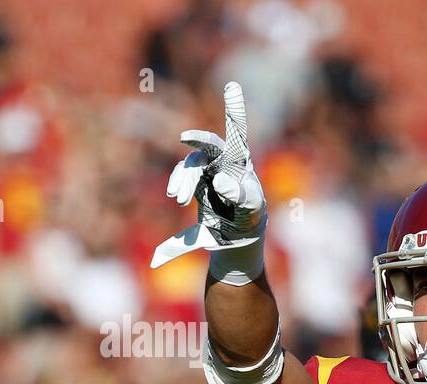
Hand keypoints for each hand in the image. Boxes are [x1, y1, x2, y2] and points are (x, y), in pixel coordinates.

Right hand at [151, 81, 266, 268]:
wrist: (236, 247)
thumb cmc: (247, 228)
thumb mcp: (249, 216)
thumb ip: (241, 198)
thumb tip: (221, 181)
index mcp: (245, 169)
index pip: (238, 137)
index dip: (234, 111)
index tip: (228, 93)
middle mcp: (228, 168)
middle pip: (210, 147)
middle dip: (199, 141)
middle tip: (187, 138)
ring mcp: (211, 175)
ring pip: (193, 165)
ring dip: (184, 177)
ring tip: (179, 198)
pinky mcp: (199, 185)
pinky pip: (185, 175)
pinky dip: (180, 182)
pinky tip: (177, 195)